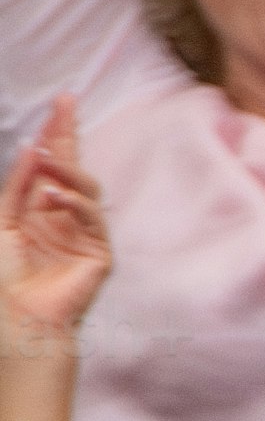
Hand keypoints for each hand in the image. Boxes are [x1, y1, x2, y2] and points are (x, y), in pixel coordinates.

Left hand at [0, 102, 102, 344]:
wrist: (17, 316)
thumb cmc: (4, 275)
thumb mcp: (3, 220)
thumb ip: (18, 186)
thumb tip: (32, 148)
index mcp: (40, 209)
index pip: (51, 165)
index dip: (56, 135)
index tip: (61, 104)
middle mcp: (64, 217)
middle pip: (73, 167)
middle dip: (68, 136)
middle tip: (66, 105)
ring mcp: (84, 234)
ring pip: (85, 189)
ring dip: (65, 168)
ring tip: (45, 154)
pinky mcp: (99, 254)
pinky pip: (91, 219)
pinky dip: (72, 203)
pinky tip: (51, 196)